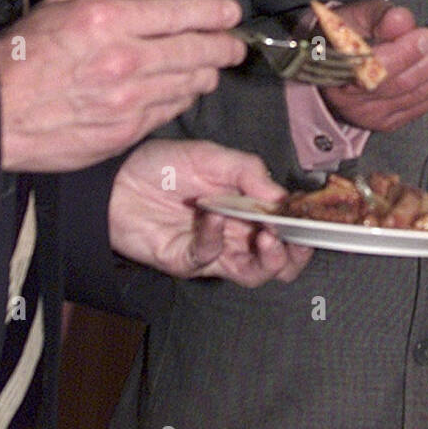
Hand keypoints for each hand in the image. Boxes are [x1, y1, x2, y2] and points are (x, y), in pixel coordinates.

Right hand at [0, 0, 245, 171]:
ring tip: (212, 67)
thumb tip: (148, 1)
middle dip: (224, 45)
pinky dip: (183, 97)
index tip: (230, 12)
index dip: (214, 11)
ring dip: (207, 72)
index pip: (181, 10)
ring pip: (191, 82)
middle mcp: (126, 57)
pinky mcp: (128, 129)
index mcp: (108, 19)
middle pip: (197, 48)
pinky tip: (184, 90)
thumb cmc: (20, 57)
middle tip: (235, 44)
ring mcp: (130, 98)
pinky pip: (171, 109)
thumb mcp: (61, 6)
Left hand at [109, 138, 311, 283]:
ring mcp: (214, 250)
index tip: (311, 216)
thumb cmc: (163, 164)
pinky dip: (216, 238)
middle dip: (294, 253)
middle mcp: (237, 233)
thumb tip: (281, 195)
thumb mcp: (212, 156)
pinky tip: (214, 214)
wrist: (117, 179)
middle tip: (293, 236)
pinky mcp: (187, 261)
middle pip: (280, 260)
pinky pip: (210, 259)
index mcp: (249, 208)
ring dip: (268, 257)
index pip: (288, 226)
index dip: (303, 226)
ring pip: (255, 272)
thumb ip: (249, 172)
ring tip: (267, 234)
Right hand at [317, 0, 427, 131]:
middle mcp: (355, 101)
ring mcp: (373, 116)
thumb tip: (402, 19)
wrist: (327, 64)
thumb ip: (377, 15)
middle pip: (404, 83)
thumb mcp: (351, 15)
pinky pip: (423, 104)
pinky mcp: (389, 122)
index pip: (376, 68)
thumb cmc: (340, 34)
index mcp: (338, 71)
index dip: (405, 53)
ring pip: (418, 94)